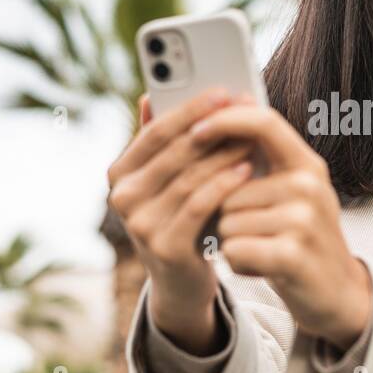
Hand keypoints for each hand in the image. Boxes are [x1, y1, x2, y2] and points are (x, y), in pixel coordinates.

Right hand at [106, 87, 256, 352]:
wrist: (182, 281)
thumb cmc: (180, 218)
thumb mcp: (169, 180)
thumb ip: (163, 142)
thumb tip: (150, 94)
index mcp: (120, 173)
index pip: (155, 131)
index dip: (190, 108)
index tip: (223, 91)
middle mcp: (121, 197)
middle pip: (174, 151)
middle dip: (214, 127)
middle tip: (247, 110)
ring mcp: (140, 225)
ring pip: (189, 177)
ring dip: (225, 154)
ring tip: (253, 139)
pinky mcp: (164, 247)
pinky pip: (199, 206)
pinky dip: (225, 185)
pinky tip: (247, 171)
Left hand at [190, 100, 372, 350]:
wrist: (337, 294)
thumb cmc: (300, 239)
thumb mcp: (292, 194)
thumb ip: (261, 162)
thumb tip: (208, 122)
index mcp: (307, 165)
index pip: (264, 122)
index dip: (226, 120)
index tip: (195, 129)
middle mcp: (309, 186)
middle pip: (228, 188)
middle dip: (225, 214)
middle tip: (256, 233)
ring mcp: (304, 220)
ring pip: (226, 222)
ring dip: (232, 241)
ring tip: (263, 249)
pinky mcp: (292, 255)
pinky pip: (234, 250)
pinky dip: (238, 263)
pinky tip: (261, 267)